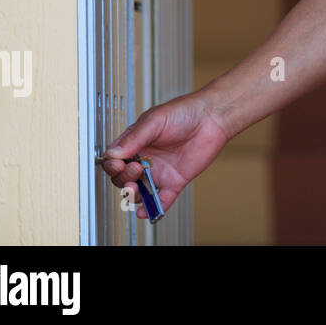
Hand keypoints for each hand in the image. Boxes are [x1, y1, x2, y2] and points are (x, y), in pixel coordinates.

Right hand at [99, 91, 233, 219]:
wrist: (212, 118)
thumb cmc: (185, 112)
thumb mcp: (154, 120)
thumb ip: (134, 138)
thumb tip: (114, 153)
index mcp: (136, 143)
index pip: (115, 160)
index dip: (113, 166)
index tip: (118, 164)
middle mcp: (145, 159)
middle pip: (123, 178)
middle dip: (123, 179)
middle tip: (135, 170)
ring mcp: (159, 172)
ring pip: (139, 192)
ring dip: (133, 196)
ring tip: (135, 191)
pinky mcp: (174, 181)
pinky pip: (161, 199)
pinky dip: (152, 209)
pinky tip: (144, 212)